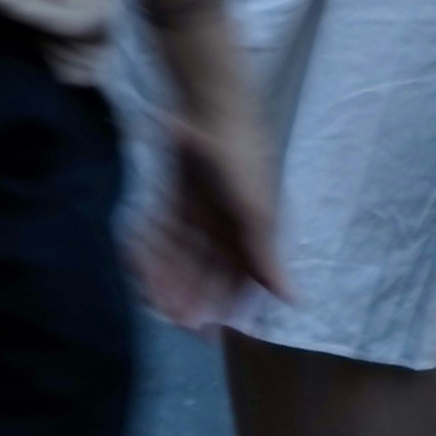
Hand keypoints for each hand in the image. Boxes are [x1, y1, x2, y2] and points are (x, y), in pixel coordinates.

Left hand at [135, 97, 289, 326]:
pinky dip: (153, 249)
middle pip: (207, 268)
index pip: (240, 276)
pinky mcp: (175, 193)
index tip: (210, 332)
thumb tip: (295, 302)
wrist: (210, 102)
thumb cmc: (241, 157)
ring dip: (171, 279)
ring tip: (156, 304)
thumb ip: (266, 256)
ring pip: (183, 253)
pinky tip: (139, 268)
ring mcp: (199, 207)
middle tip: (176, 322)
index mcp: (252, 227)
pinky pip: (162, 229)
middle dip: (193, 295)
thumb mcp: (256, 210)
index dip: (226, 304)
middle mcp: (226, 221)